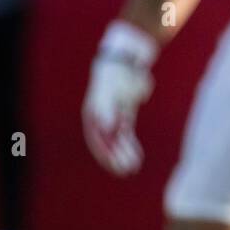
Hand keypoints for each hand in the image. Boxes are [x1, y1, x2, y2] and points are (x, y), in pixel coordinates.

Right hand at [82, 22, 156, 174]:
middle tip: (127, 169)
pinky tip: (136, 155)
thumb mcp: (111, 91)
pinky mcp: (125, 113)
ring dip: (124, 153)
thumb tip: (108, 129)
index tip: (115, 165)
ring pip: (118, 140)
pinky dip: (130, 144)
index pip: (97, 139)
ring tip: (133, 166)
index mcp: (93, 113)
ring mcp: (113, 116)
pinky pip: (126, 134)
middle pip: (108, 142)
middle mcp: (101, 117)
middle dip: (117, 156)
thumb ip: (108, 110)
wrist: (128, 60)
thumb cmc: (116, 74)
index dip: (105, 153)